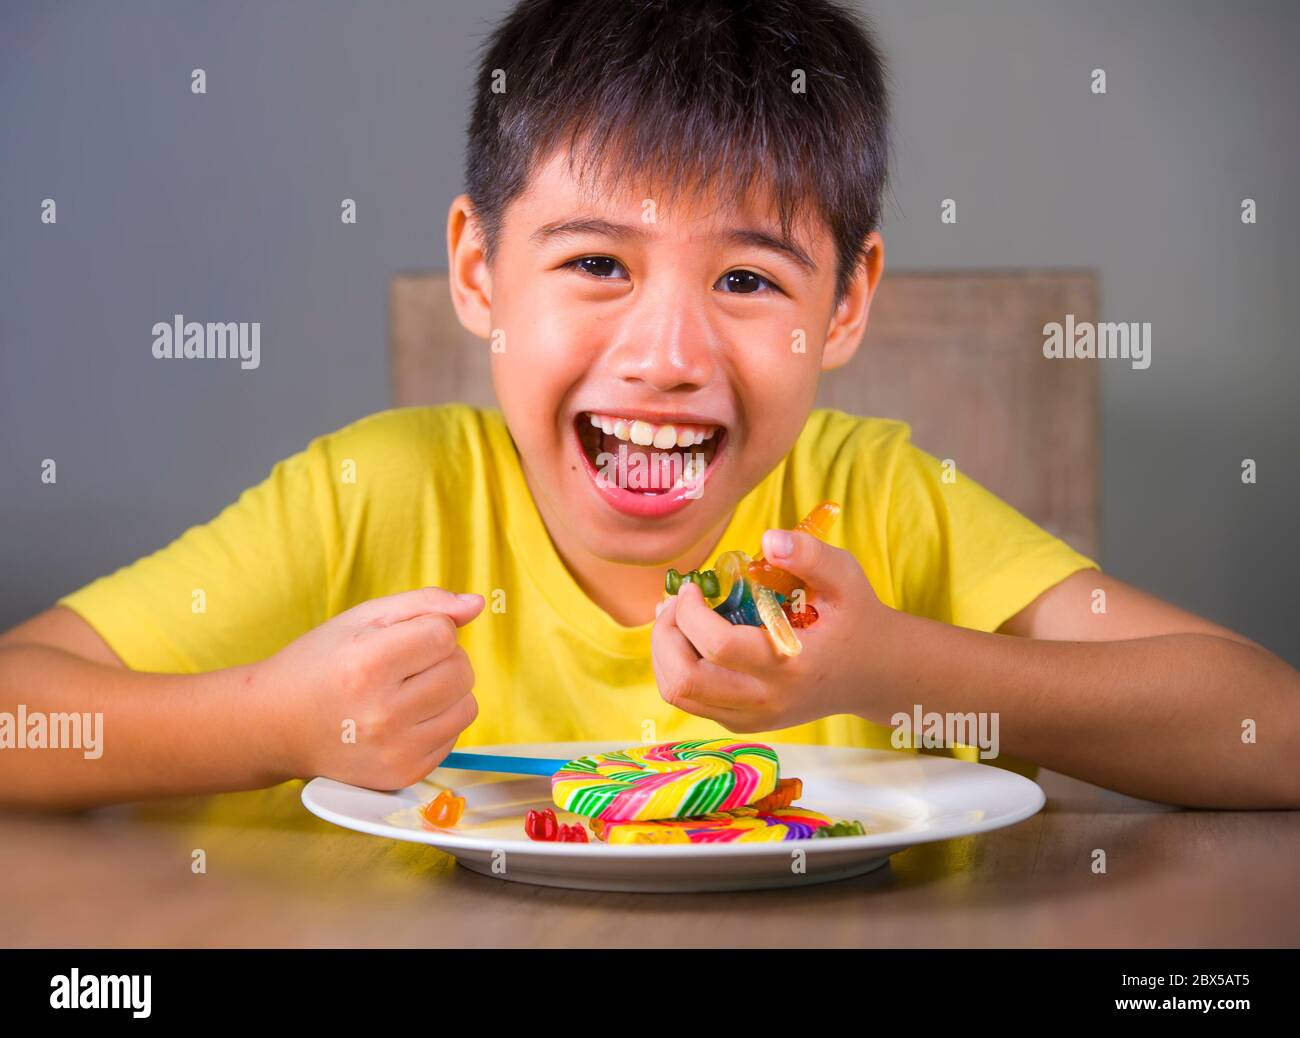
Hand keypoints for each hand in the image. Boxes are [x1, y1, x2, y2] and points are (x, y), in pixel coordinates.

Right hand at [255, 587, 483, 788]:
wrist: (277, 726)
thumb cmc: (321, 664)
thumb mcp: (362, 618)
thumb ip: (424, 603)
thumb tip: (477, 604)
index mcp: (367, 665)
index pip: (443, 634)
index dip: (429, 628)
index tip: (400, 639)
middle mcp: (382, 714)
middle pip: (462, 670)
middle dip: (442, 659)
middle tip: (402, 665)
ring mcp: (394, 750)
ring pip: (468, 705)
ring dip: (446, 692)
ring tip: (405, 691)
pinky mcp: (404, 775)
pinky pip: (455, 735)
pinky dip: (438, 721)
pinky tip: (402, 718)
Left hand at [651, 529, 891, 730]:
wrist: (876, 673)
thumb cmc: (856, 618)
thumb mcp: (845, 578)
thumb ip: (810, 555)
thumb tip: (767, 540)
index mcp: (790, 665)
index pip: (718, 646)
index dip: (690, 612)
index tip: (693, 585)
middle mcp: (767, 700)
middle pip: (685, 682)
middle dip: (666, 636)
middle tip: (674, 604)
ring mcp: (754, 717)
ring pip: (680, 696)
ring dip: (665, 654)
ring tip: (677, 620)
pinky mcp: (745, 722)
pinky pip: (692, 703)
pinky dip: (678, 670)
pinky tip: (692, 640)